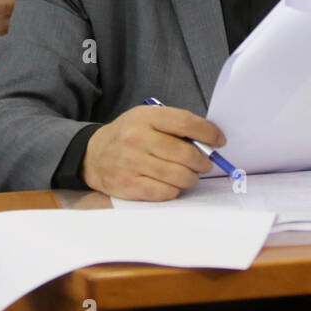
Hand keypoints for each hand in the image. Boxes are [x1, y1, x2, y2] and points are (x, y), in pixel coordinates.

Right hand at [82, 105, 223, 200]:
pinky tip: (171, 183)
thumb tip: (209, 140)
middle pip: (186, 154)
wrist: (92, 155)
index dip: (209, 133)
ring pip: (179, 176)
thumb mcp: (146, 118)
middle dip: (203, 161)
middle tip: (205, 163)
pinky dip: (175, 189)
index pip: (186, 123)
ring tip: (189, 174)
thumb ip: (175, 125)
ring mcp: (131, 164)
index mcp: (145, 117)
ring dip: (191, 177)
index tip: (219, 140)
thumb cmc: (128, 135)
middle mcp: (137, 139)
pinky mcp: (129, 186)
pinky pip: (166, 192)